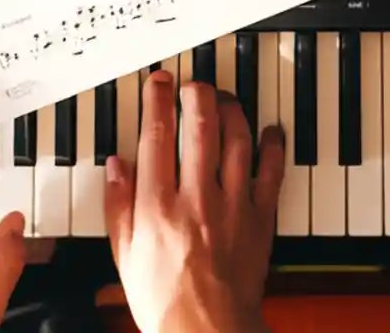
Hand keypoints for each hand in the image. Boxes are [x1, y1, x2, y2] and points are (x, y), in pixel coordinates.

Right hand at [105, 70, 285, 332]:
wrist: (206, 330)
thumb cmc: (164, 300)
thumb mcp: (124, 254)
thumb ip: (119, 206)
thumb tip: (117, 165)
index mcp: (157, 206)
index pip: (156, 136)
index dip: (157, 100)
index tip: (159, 82)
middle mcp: (196, 198)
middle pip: (200, 127)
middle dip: (197, 94)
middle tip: (193, 83)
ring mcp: (232, 205)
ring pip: (237, 139)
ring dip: (232, 110)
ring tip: (224, 99)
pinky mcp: (260, 217)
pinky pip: (271, 171)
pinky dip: (272, 145)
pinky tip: (269, 130)